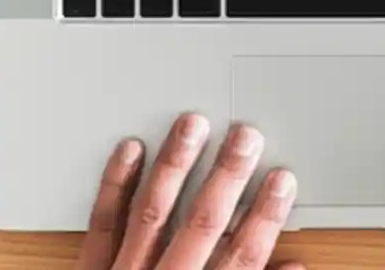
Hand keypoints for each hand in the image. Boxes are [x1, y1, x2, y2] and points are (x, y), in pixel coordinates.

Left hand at [75, 113, 302, 269]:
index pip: (243, 258)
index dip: (265, 217)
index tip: (282, 181)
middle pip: (202, 225)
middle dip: (227, 177)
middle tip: (245, 136)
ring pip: (153, 213)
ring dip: (175, 166)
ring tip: (191, 127)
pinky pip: (102, 224)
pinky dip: (115, 186)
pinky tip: (130, 151)